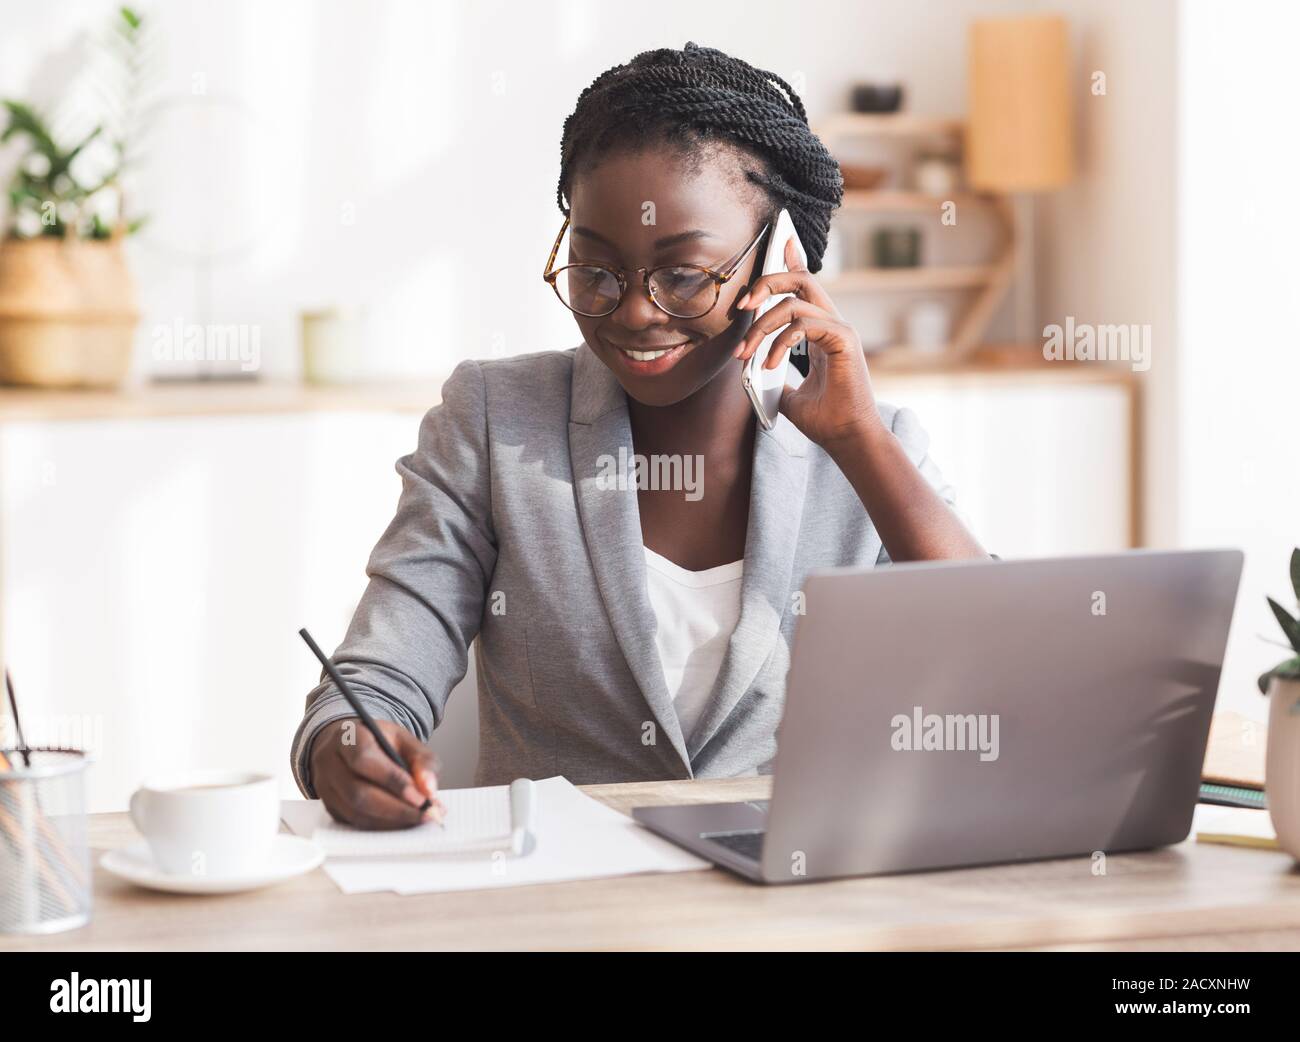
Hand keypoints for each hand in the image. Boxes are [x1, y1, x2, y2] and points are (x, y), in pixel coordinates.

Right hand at [310, 717, 443, 829]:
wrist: (351, 744)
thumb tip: (429, 789)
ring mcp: (325, 786)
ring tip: (419, 819)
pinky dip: (381, 826)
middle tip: (426, 814)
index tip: (421, 797)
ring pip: (355, 812)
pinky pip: (354, 822)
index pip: (364, 759)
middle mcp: (330, 761)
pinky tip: (402, 822)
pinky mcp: (329, 806)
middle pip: (358, 792)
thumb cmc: (378, 741)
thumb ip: (423, 761)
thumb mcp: (405, 740)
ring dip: (391, 821)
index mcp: (349, 736)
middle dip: (396, 808)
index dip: (393, 781)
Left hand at [734, 236, 884, 452]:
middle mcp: (832, 324)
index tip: (780, 240)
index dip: (793, 259)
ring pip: (795, 302)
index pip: (805, 286)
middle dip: (766, 283)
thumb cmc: (824, 420)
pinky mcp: (844, 340)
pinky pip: (804, 325)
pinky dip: (780, 342)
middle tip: (742, 306)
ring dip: (761, 326)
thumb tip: (749, 372)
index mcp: (821, 331)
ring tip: (746, 354)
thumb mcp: (787, 395)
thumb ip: (772, 377)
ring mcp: (840, 330)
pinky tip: (771, 364)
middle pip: (800, 280)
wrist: (847, 440)